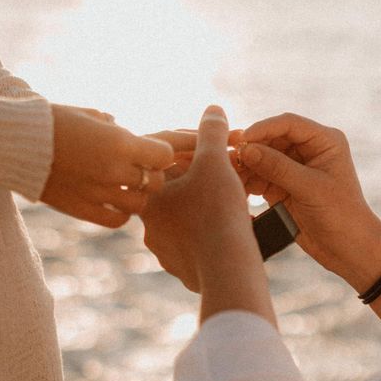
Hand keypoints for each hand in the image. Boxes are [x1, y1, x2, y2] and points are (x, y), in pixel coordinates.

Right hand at [41, 106, 176, 227]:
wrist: (17, 143)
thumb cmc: (53, 121)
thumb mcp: (89, 114)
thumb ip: (114, 126)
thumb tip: (124, 131)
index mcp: (119, 143)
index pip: (163, 155)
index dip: (160, 152)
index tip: (150, 150)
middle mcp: (113, 170)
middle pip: (154, 181)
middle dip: (150, 173)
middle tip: (138, 168)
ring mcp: (99, 193)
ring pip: (139, 204)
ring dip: (136, 194)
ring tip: (124, 185)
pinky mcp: (83, 209)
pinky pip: (117, 219)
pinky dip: (121, 212)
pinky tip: (113, 201)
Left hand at [142, 106, 273, 323]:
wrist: (228, 268)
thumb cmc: (217, 211)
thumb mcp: (215, 161)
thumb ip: (211, 133)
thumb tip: (212, 110)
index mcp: (149, 198)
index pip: (165, 166)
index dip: (192, 152)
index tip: (215, 152)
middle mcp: (149, 227)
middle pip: (176, 194)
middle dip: (200, 182)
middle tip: (226, 174)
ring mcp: (165, 252)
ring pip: (186, 221)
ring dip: (206, 209)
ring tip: (232, 201)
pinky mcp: (183, 270)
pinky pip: (197, 245)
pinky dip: (211, 234)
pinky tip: (231, 228)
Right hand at [234, 113, 380, 289]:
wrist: (349, 249)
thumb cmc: (341, 215)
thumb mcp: (310, 188)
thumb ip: (277, 167)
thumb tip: (246, 149)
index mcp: (324, 141)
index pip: (288, 124)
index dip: (262, 128)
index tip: (241, 140)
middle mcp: (308, 150)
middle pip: (270, 139)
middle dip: (249, 148)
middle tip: (226, 157)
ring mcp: (294, 169)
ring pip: (261, 158)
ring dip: (244, 165)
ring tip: (227, 174)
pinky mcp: (283, 187)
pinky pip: (259, 177)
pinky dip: (247, 181)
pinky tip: (234, 187)